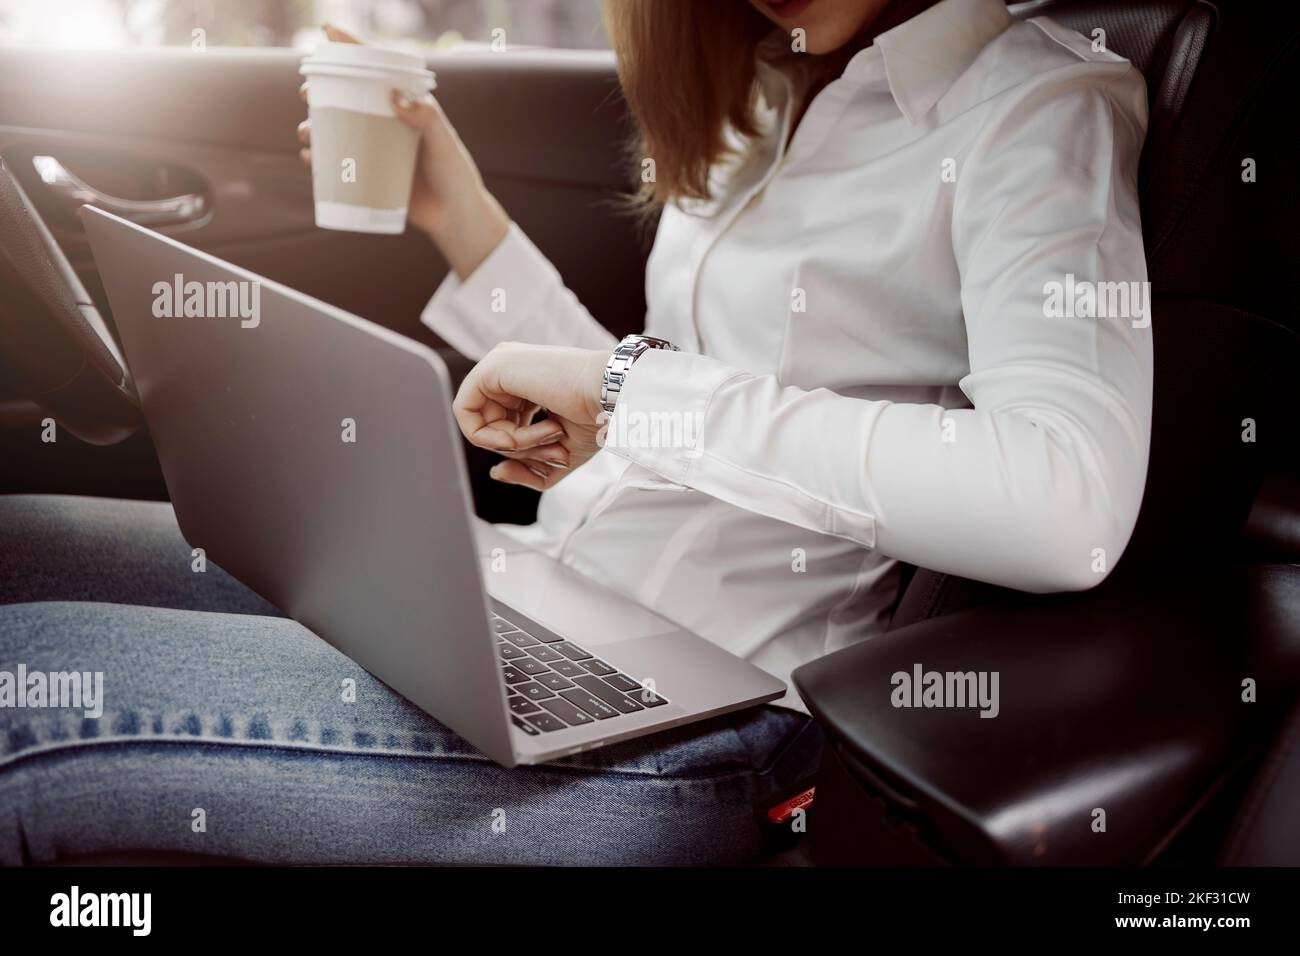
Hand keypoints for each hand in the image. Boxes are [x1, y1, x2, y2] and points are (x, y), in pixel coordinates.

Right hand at [298, 24, 508, 278]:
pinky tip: (310, 158)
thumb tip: (394, 94)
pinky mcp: (373, 175)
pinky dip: (322, 159)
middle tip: (307, 93)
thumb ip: (426, 118)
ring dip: (316, 126)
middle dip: (323, 91)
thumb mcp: (444, 144)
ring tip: (307, 133)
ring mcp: (379, 149)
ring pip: (340, 130)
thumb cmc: (455, 176)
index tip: (328, 33)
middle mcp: (390, 123)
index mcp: (409, 105)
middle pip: (350, 98)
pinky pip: (341, 162)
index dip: (352, 48)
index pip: (378, 69)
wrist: (456, 218)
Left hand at [453, 343, 608, 490]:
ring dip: (515, 446)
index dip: (527, 453)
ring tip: (551, 434)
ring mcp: (498, 365)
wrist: (611, 394)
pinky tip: (520, 436)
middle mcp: (508, 371)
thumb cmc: (596, 419)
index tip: (559, 454)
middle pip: (491, 429)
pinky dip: (491, 438)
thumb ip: (528, 468)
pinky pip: (465, 414)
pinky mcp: (488, 368)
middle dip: (523, 451)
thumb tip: (496, 472)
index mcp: (524, 383)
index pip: (506, 429)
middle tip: (557, 449)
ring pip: (478, 425)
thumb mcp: (559, 454)